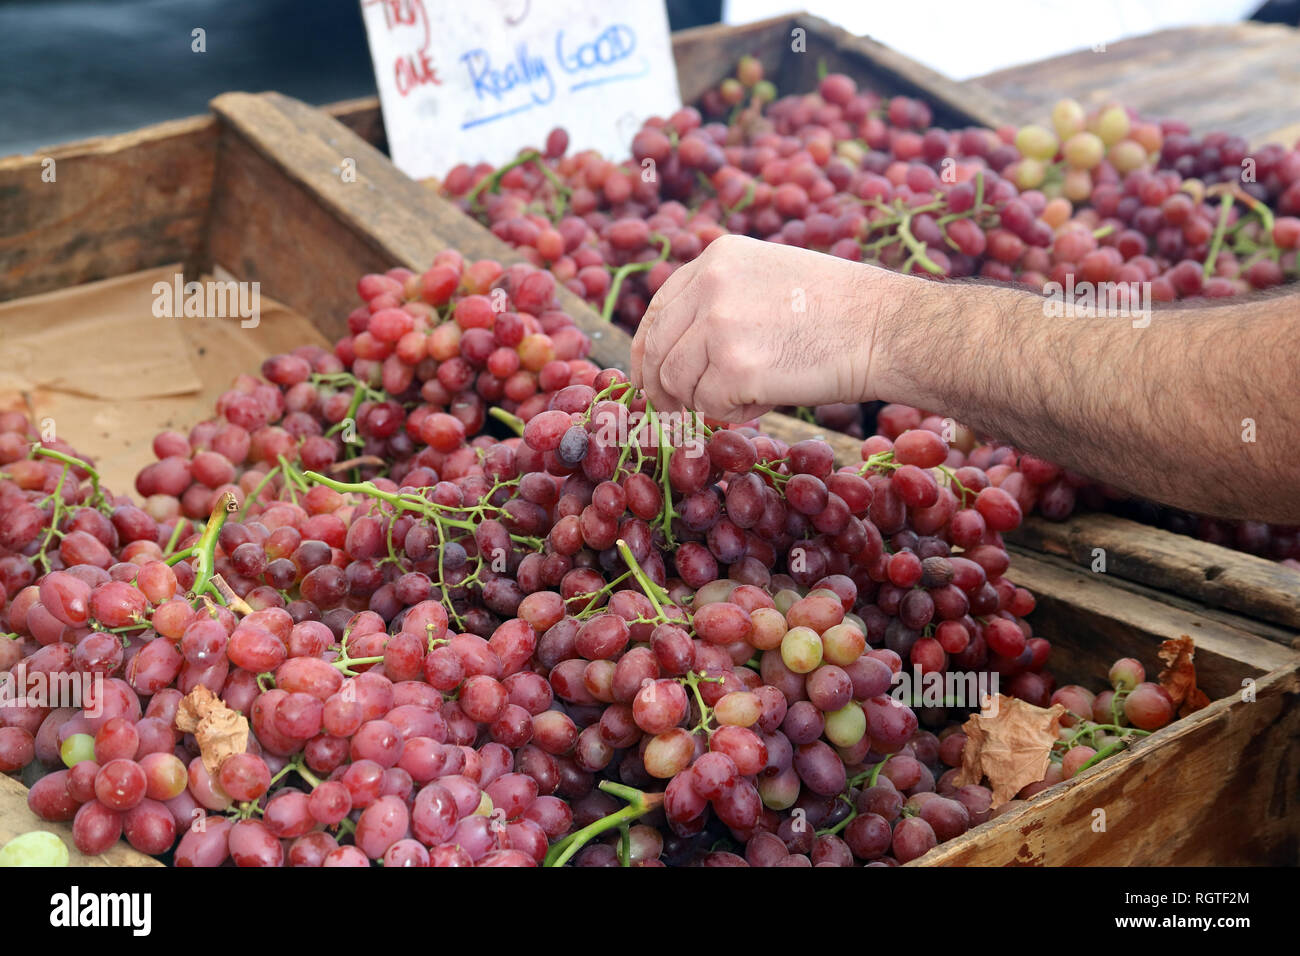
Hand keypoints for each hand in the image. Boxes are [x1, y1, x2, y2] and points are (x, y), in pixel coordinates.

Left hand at [630, 234, 899, 421]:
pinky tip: (764, 401)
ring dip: (700, 401)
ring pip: (676, 382)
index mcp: (716, 257)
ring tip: (742, 397)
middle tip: (674, 410)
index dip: (648, 349)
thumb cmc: (842, 309)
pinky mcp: (735, 369)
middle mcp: (710, 285)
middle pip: (657, 348)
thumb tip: (679, 346)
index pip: (658, 308)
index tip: (650, 375)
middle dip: (661, 386)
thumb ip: (722, 296)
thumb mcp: (771, 274)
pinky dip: (732, 414)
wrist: (887, 328)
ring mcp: (720, 327)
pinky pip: (709, 406)